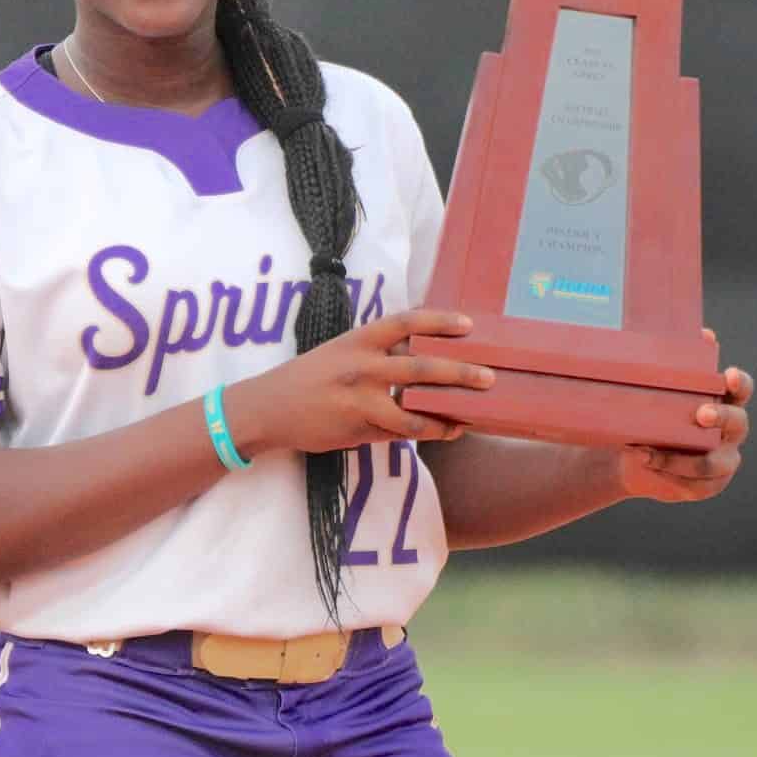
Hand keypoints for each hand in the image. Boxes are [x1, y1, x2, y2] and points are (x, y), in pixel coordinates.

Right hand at [228, 309, 491, 455]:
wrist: (268, 409)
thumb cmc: (308, 378)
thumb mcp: (340, 353)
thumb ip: (376, 355)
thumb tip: (420, 357)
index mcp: (358, 339)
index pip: (405, 322)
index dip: (439, 322)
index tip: (469, 325)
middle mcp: (361, 366)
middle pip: (421, 368)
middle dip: (459, 373)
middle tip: (488, 378)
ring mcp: (359, 399)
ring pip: (414, 411)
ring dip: (447, 416)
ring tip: (469, 419)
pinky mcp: (356, 427)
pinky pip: (398, 433)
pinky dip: (425, 434)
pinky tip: (445, 433)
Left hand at [618, 360, 752, 503]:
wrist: (633, 457)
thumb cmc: (652, 414)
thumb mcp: (658, 390)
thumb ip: (676, 364)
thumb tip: (703, 334)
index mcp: (723, 401)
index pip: (741, 389)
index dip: (739, 383)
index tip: (728, 375)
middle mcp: (730, 430)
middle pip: (737, 422)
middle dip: (721, 417)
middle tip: (701, 414)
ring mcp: (723, 459)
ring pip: (713, 462)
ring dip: (679, 458)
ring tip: (645, 451)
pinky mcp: (708, 485)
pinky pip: (694, 484)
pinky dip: (668, 475)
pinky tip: (646, 464)